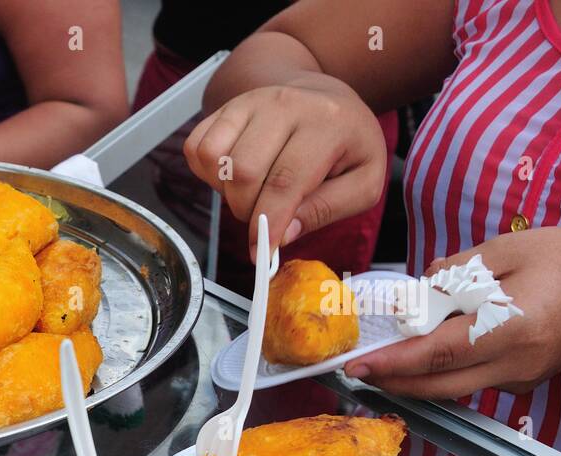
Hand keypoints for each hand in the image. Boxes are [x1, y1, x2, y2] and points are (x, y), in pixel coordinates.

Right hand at [183, 75, 387, 258]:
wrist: (324, 97)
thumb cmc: (346, 143)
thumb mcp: (363, 181)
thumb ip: (329, 210)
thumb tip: (285, 234)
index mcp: (327, 123)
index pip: (285, 181)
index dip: (269, 224)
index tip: (262, 253)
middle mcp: (285, 105)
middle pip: (243, 172)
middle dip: (246, 210)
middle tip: (263, 217)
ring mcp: (250, 102)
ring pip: (214, 159)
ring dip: (225, 191)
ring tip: (250, 192)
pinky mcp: (225, 107)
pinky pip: (196, 148)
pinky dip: (208, 174)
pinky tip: (233, 176)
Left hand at [344, 227, 560, 397]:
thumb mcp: (508, 250)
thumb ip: (454, 273)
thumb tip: (417, 293)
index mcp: (512, 327)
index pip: (437, 354)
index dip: (392, 363)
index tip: (358, 365)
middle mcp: (516, 362)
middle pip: (438, 386)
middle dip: (393, 381)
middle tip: (359, 369)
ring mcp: (522, 376)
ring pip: (454, 389)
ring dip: (415, 379)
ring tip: (384, 361)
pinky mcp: (525, 379)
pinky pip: (473, 381)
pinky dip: (444, 372)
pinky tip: (428, 353)